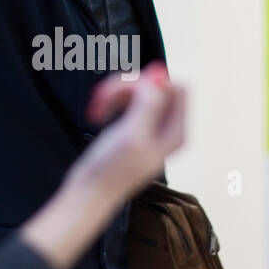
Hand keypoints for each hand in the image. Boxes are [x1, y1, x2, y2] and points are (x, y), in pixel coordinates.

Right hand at [20, 62, 184, 268]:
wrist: (90, 191)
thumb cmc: (111, 171)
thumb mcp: (132, 134)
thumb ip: (149, 103)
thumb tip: (160, 77)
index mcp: (176, 133)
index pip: (178, 89)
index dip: (152, 84)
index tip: (130, 92)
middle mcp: (168, 129)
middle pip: (156, 87)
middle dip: (127, 87)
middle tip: (104, 97)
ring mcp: (150, 128)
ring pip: (139, 91)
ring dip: (115, 93)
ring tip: (97, 107)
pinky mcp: (133, 127)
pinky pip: (127, 101)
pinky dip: (112, 102)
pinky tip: (99, 113)